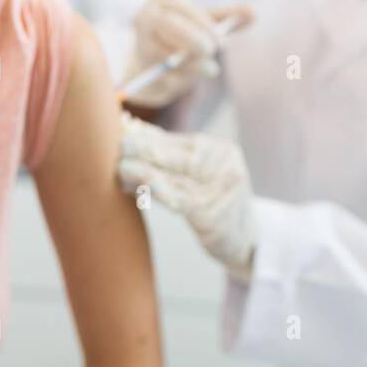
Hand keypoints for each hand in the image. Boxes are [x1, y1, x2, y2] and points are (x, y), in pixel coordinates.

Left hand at [117, 112, 254, 277]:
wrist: (245, 238)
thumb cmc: (213, 199)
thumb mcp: (201, 172)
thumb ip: (172, 153)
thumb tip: (132, 128)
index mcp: (219, 150)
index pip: (177, 140)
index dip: (147, 136)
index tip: (123, 131)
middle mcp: (223, 166)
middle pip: (175, 155)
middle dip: (145, 149)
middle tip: (121, 147)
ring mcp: (219, 190)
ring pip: (173, 177)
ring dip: (143, 172)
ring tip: (122, 169)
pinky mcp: (212, 216)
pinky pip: (178, 200)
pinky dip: (156, 191)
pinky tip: (138, 189)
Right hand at [122, 0, 252, 109]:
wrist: (152, 61)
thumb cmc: (182, 34)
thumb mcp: (204, 23)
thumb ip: (227, 18)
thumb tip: (253, 13)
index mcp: (163, 0)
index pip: (184, 10)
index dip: (205, 26)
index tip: (223, 41)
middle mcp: (145, 18)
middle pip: (169, 26)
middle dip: (195, 41)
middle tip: (213, 52)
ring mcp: (140, 44)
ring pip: (166, 54)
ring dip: (193, 64)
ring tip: (211, 70)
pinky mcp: (141, 69)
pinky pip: (165, 76)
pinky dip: (183, 79)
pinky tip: (190, 78)